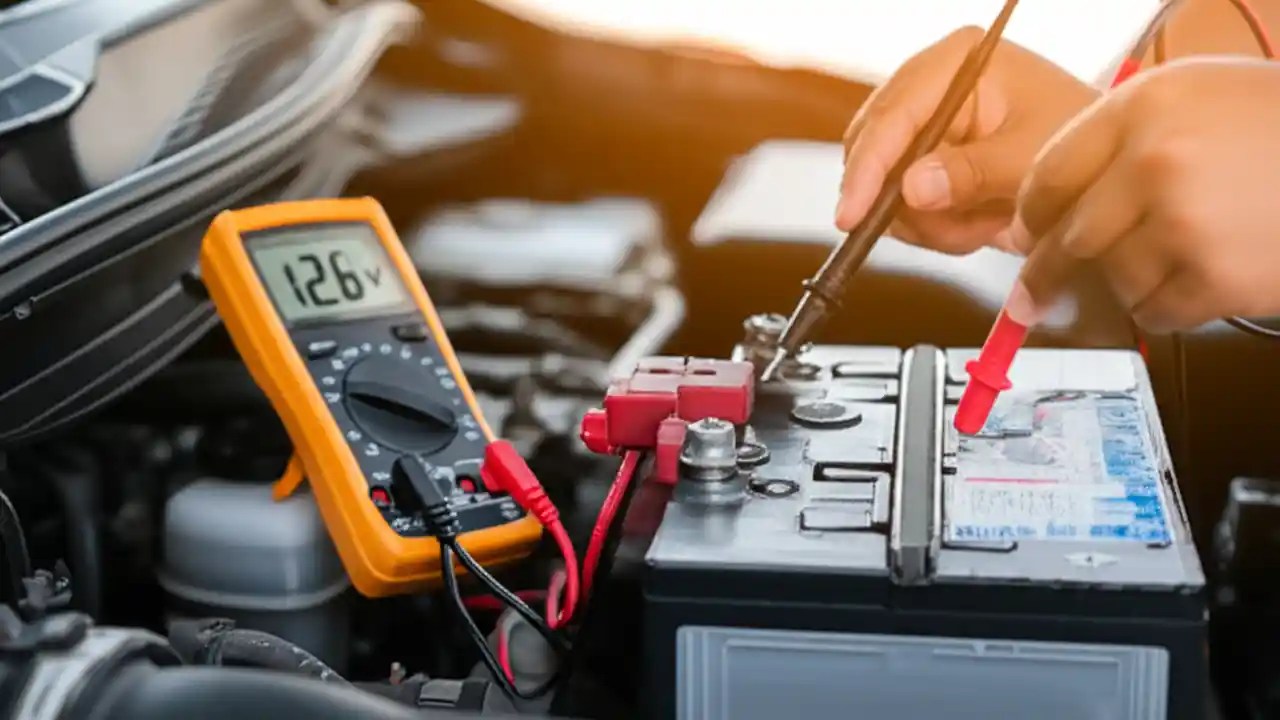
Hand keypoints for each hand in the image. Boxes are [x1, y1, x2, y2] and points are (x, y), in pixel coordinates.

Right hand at [837, 28, 1096, 253]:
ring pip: (883, 185)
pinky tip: (977, 224)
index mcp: (960, 60)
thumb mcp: (1029, 159)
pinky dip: (936, 227)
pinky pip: (902, 204)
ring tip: (983, 225)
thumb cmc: (1082, 145)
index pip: (893, 114)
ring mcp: (927, 123)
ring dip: (928, 222)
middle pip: (873, 148)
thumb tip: (912, 188)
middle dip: (904, 203)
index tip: (851, 215)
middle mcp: (933, 83)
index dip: (867, 169)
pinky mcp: (928, 159)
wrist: (1105, 170)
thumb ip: (971, 173)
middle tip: (946, 233)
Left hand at [1007, 58, 1279, 332]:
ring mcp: (1185, 222)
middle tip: (1030, 301)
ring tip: (1181, 253)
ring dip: (1131, 280)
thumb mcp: (1193, 97)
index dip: (1029, 216)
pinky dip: (1168, 307)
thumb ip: (1112, 141)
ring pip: (1112, 278)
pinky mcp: (1215, 277)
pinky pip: (1153, 312)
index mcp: (1142, 107)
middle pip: (1067, 238)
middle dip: (1047, 273)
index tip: (1022, 237)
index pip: (1047, 175)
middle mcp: (1155, 161)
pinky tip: (1203, 276)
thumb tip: (1031, 218)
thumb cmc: (1275, 128)